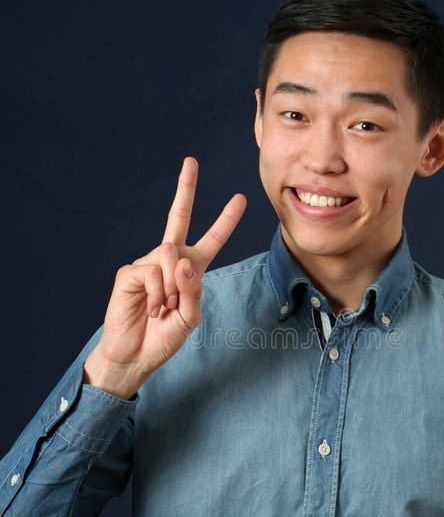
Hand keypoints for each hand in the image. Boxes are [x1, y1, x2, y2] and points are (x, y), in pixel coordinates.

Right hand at [84, 157, 245, 397]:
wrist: (136, 356)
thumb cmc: (164, 338)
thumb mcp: (191, 318)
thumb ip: (193, 289)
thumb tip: (182, 258)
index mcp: (191, 270)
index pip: (211, 240)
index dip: (225, 221)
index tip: (240, 199)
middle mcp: (169, 261)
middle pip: (178, 218)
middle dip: (186, 189)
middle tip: (191, 161)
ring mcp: (147, 264)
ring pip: (170, 255)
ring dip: (174, 287)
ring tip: (166, 309)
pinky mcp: (130, 273)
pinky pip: (153, 272)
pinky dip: (159, 294)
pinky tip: (152, 309)